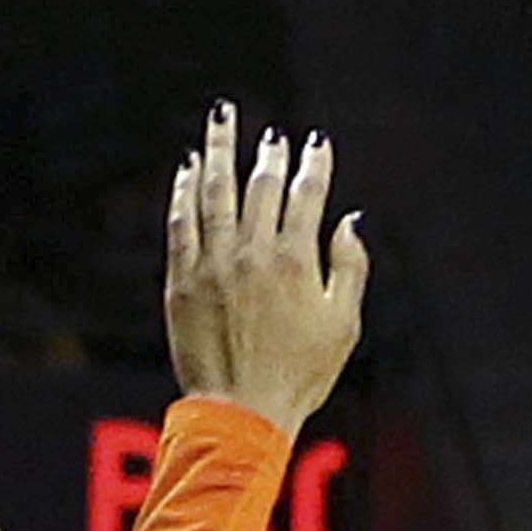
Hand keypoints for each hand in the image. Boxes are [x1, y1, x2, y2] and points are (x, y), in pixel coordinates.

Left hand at [165, 106, 367, 432]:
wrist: (240, 412)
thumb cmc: (299, 375)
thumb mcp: (344, 324)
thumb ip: (350, 266)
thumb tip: (350, 220)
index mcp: (296, 260)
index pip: (307, 194)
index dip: (313, 163)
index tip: (316, 143)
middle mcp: (252, 254)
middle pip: (260, 185)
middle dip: (267, 152)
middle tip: (271, 131)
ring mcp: (212, 265)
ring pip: (215, 193)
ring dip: (220, 151)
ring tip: (221, 118)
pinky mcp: (181, 283)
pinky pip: (181, 224)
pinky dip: (185, 191)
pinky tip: (188, 168)